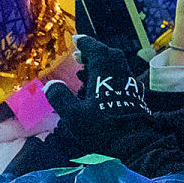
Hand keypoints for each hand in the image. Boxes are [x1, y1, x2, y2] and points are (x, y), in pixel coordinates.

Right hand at [46, 37, 183, 174]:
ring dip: (100, 65)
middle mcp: (120, 74)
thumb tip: (50, 84)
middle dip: (93, 53)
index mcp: (106, 73)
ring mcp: (129, 84)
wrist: (133, 142)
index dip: (85, 43)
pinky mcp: (133, 95)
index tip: (76, 39)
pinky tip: (97, 89)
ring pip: (115, 67)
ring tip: (84, 72)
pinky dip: (107, 77)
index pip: (96, 50)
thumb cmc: (102, 127)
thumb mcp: (74, 115)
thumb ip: (60, 97)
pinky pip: (119, 78)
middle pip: (109, 56)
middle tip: (79, 56)